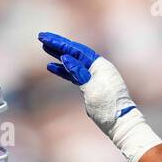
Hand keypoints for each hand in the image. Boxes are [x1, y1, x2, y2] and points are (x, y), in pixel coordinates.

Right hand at [37, 32, 161, 161]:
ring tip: (45, 49)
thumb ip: (79, 72)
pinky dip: (63, 71)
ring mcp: (94, 77)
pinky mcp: (91, 87)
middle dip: (58, 46)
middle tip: (42, 37)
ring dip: (59, 56)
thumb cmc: (109, 107)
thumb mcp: (92, 89)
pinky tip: (51, 67)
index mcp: (99, 65)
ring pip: (73, 63)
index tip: (46, 38)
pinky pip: (74, 75)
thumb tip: (66, 57)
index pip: (76, 50)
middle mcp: (97, 68)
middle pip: (74, 53)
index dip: (60, 43)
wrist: (120, 124)